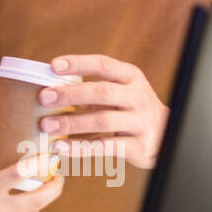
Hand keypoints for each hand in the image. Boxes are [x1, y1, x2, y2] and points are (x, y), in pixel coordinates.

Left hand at [38, 55, 167, 169]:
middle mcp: (138, 96)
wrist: (167, 135)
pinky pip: (106, 146)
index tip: (53, 65)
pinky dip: (81, 147)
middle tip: (44, 97)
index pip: (103, 65)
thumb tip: (51, 89)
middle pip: (103, 92)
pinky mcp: (139, 146)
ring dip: (72, 122)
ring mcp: (140, 121)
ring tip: (46, 125)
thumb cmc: (131, 110)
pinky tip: (61, 147)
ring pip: (103, 120)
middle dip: (71, 94)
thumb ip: (93, 89)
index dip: (78, 63)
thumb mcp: (120, 92)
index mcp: (131, 77)